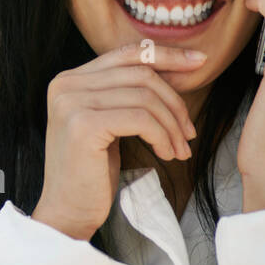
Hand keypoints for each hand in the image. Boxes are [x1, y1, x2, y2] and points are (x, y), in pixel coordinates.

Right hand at [31, 41, 207, 240]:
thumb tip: (174, 67)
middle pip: (141, 74)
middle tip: (189, 133)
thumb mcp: (109, 122)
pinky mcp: (83, 125)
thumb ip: (127, 93)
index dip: (167, 55)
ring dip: (171, 125)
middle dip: (175, 102)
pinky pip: (141, 119)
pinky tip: (166, 154)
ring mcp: (72, 103)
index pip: (127, 53)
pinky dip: (162, 136)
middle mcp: (66, 85)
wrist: (67, 210)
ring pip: (145, 97)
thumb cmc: (91, 170)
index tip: (199, 61)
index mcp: (70, 79)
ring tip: (179, 150)